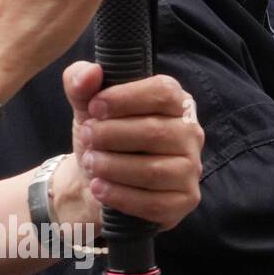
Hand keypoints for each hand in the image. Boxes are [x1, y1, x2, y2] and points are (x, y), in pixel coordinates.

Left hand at [52, 63, 202, 231]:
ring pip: (155, 170)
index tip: (95, 107)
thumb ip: (81, 82)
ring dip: (113, 166)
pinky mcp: (184, 200)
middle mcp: (192, 134)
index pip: (165, 92)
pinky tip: (99, 187)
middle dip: (112, 135)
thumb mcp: (86, 106)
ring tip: (91, 162)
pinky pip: (154, 202)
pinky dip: (120, 195)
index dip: (127, 98)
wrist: (97, 182)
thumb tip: (92, 72)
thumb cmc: (103, 138)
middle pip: (157, 131)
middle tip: (88, 137)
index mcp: (177, 103)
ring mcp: (192, 169)